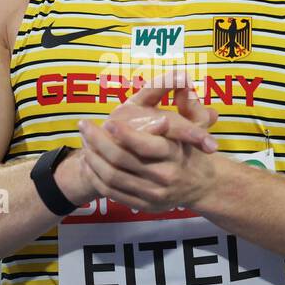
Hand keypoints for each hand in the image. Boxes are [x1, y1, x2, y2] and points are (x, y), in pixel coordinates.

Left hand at [74, 84, 219, 211]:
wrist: (200, 185)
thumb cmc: (189, 149)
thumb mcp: (193, 124)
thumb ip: (185, 102)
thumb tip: (182, 78)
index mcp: (174, 154)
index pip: (143, 144)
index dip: (122, 133)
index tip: (108, 121)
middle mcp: (164, 176)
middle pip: (121, 160)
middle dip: (98, 141)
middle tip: (84, 126)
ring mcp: (153, 194)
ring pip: (112, 177)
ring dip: (92, 158)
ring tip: (84, 141)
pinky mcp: (143, 206)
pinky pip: (112, 192)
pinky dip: (96, 177)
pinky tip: (88, 162)